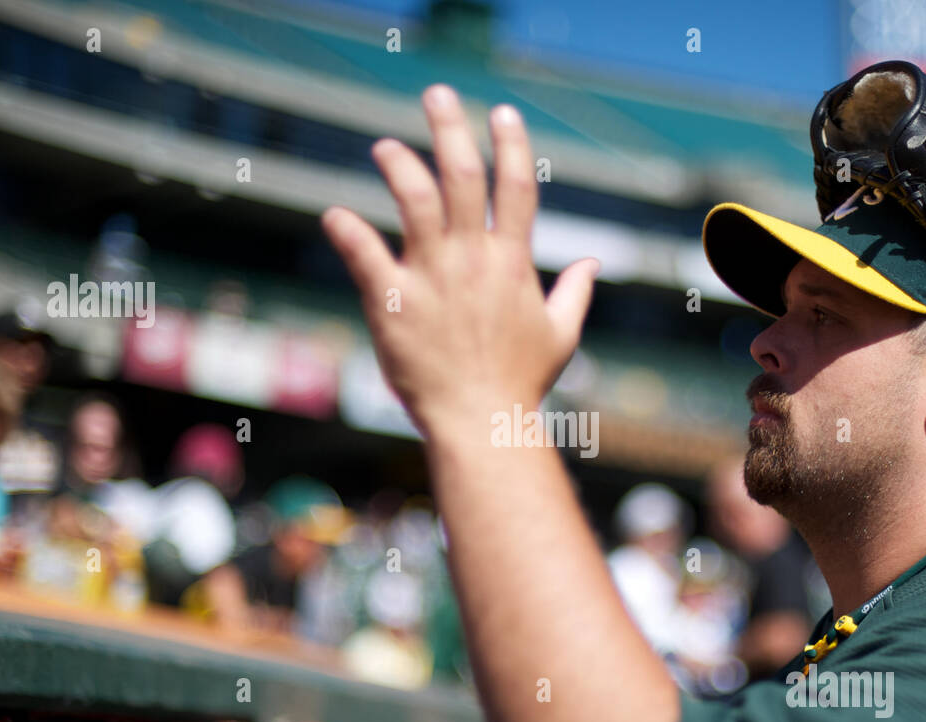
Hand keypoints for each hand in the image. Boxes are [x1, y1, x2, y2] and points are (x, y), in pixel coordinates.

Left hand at [321, 85, 599, 439]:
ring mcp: (432, 278)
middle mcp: (473, 260)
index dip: (509, 144)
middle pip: (462, 175)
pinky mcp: (392, 302)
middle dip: (450, 127)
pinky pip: (365, 255)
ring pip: (414, 200)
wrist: (482, 424)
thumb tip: (592, 263)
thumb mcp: (561, 335)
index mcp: (512, 262)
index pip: (515, 187)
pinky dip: (346, 231)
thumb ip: (576, 292)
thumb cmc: (521, 383)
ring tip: (385, 147)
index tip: (500, 112)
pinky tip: (334, 215)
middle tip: (436, 94)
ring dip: (398, 165)